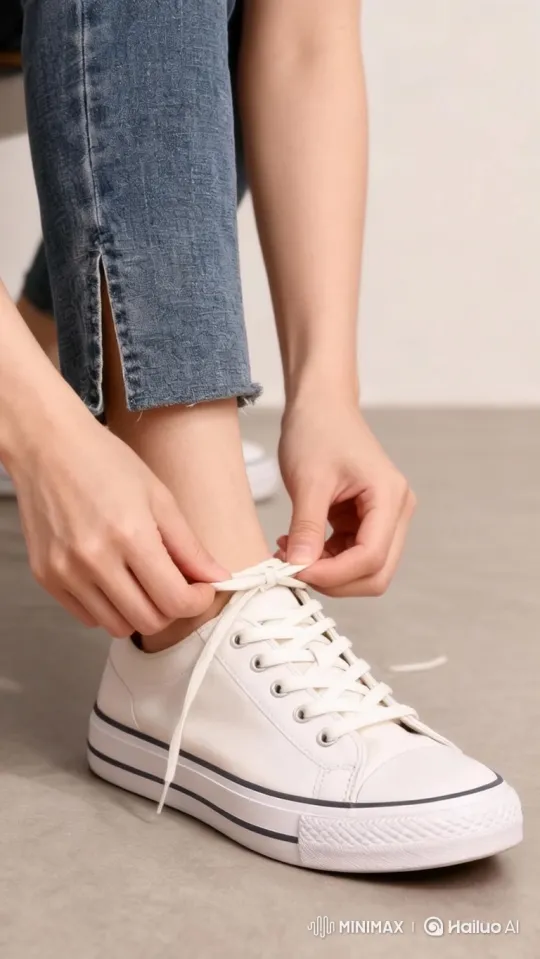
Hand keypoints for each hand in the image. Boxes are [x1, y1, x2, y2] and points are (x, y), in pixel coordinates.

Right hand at [9, 416, 228, 635]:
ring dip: (139, 612)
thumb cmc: (105, 463)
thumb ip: (189, 546)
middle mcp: (94, 559)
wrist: (48, 446)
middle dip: (171, 608)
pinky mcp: (46, 577)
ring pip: (117, 626)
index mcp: (130, 535)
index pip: (175, 600)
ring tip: (142, 581)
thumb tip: (219, 579)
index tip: (201, 588)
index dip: (197, 600)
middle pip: (148, 621)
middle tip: (174, 584)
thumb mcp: (159, 497)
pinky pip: (87, 617)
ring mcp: (66, 572)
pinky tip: (113, 579)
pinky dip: (108, 608)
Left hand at [277, 401, 415, 595]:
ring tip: (289, 554)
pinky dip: (325, 560)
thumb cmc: (318, 431)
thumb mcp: (308, 480)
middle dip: (334, 580)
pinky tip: (296, 546)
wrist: (321, 406)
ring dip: (327, 573)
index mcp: (390, 497)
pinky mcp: (367, 521)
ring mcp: (384, 518)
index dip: (334, 573)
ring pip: (364, 570)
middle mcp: (396, 511)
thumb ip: (307, 527)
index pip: (371, 557)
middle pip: (376, 572)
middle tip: (292, 569)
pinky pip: (351, 556)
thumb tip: (299, 567)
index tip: (295, 570)